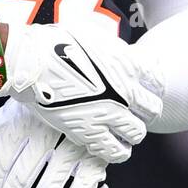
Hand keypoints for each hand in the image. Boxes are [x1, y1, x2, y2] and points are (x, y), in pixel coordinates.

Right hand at [0, 23, 163, 163]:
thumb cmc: (58, 43)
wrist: (31, 62)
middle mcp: (125, 92)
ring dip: (132, 133)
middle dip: (145, 111)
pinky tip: (111, 145)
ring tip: (125, 133)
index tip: (142, 86)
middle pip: (152, 110)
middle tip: (135, 111)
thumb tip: (123, 57)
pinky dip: (116, 150)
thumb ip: (116, 51)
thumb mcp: (96, 36)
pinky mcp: (89, 132)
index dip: (149, 85)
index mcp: (129, 65)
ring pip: (136, 134)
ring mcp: (109, 114)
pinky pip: (113, 150)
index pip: (156, 81)